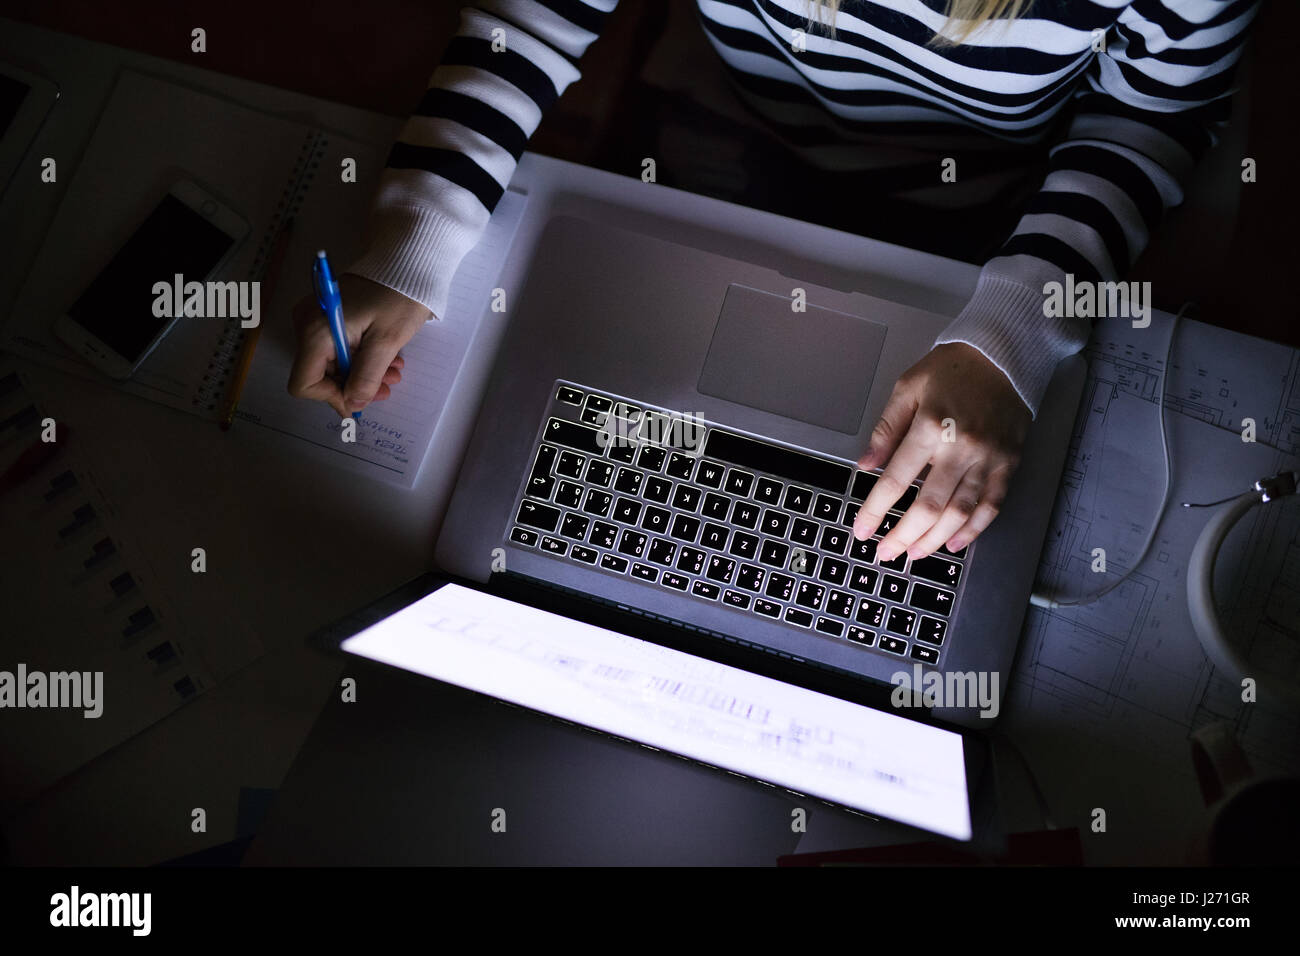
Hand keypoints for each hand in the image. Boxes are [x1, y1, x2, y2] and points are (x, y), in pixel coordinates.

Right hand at [287, 274, 430, 417]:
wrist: (404, 262)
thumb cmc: (397, 297)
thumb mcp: (386, 343)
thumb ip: (366, 378)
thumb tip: (353, 403)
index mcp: (315, 332)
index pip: (304, 383)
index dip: (331, 397)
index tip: (361, 400)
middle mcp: (306, 324)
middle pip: (319, 374)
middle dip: (354, 386)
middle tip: (388, 388)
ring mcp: (315, 319)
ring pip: (331, 362)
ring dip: (362, 373)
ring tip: (394, 371)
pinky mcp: (327, 315)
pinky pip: (337, 347)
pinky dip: (360, 357)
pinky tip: (386, 358)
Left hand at [851, 343, 1030, 560]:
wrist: (1002, 355)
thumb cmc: (950, 369)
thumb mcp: (907, 388)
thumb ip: (885, 430)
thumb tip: (865, 465)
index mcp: (928, 426)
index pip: (895, 480)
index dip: (875, 510)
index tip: (862, 530)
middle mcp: (960, 447)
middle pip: (928, 505)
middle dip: (903, 535)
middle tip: (886, 554)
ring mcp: (988, 457)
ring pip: (960, 512)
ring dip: (934, 539)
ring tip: (914, 554)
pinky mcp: (1009, 462)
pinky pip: (992, 504)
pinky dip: (974, 529)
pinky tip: (954, 543)